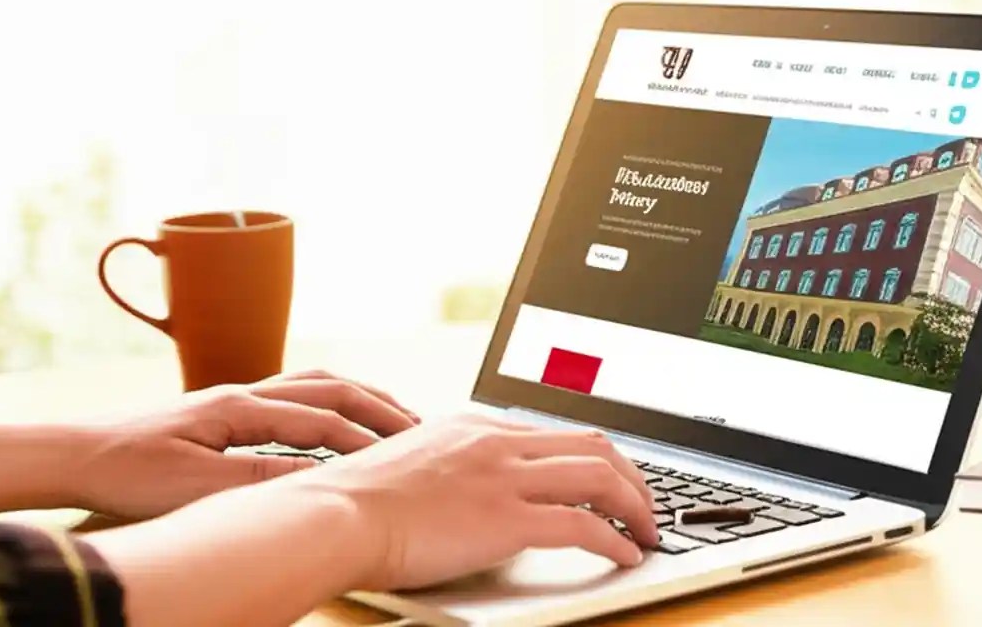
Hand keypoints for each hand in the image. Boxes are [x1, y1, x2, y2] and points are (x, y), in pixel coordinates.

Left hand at [75, 369, 418, 518]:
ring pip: (318, 381)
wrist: (79, 452)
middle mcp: (246, 390)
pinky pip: (299, 393)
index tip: (406, 456)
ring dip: (362, 396)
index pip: (324, 418)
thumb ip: (258, 476)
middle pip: (333, 385)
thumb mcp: (195, 483)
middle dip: (381, 405)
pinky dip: (334, 401)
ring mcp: (239, 394)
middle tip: (422, 427)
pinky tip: (342, 421)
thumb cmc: (129, 469)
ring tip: (396, 416)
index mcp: (241, 405)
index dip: (368, 438)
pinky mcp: (230, 407)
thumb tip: (319, 474)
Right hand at [293, 414, 658, 590]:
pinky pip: (582, 525)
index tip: (611, 479)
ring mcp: (504, 477)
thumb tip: (468, 489)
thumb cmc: (356, 500)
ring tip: (646, 532)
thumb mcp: (411, 461)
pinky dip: (614, 540)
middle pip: (593, 444)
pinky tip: (624, 556)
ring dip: (635, 506)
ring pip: (600, 476)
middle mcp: (497, 442)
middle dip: (632, 476)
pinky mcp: (505, 518)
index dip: (595, 457)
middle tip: (644, 506)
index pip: (556, 432)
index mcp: (475, 424)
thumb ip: (450, 465)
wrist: (334, 514)